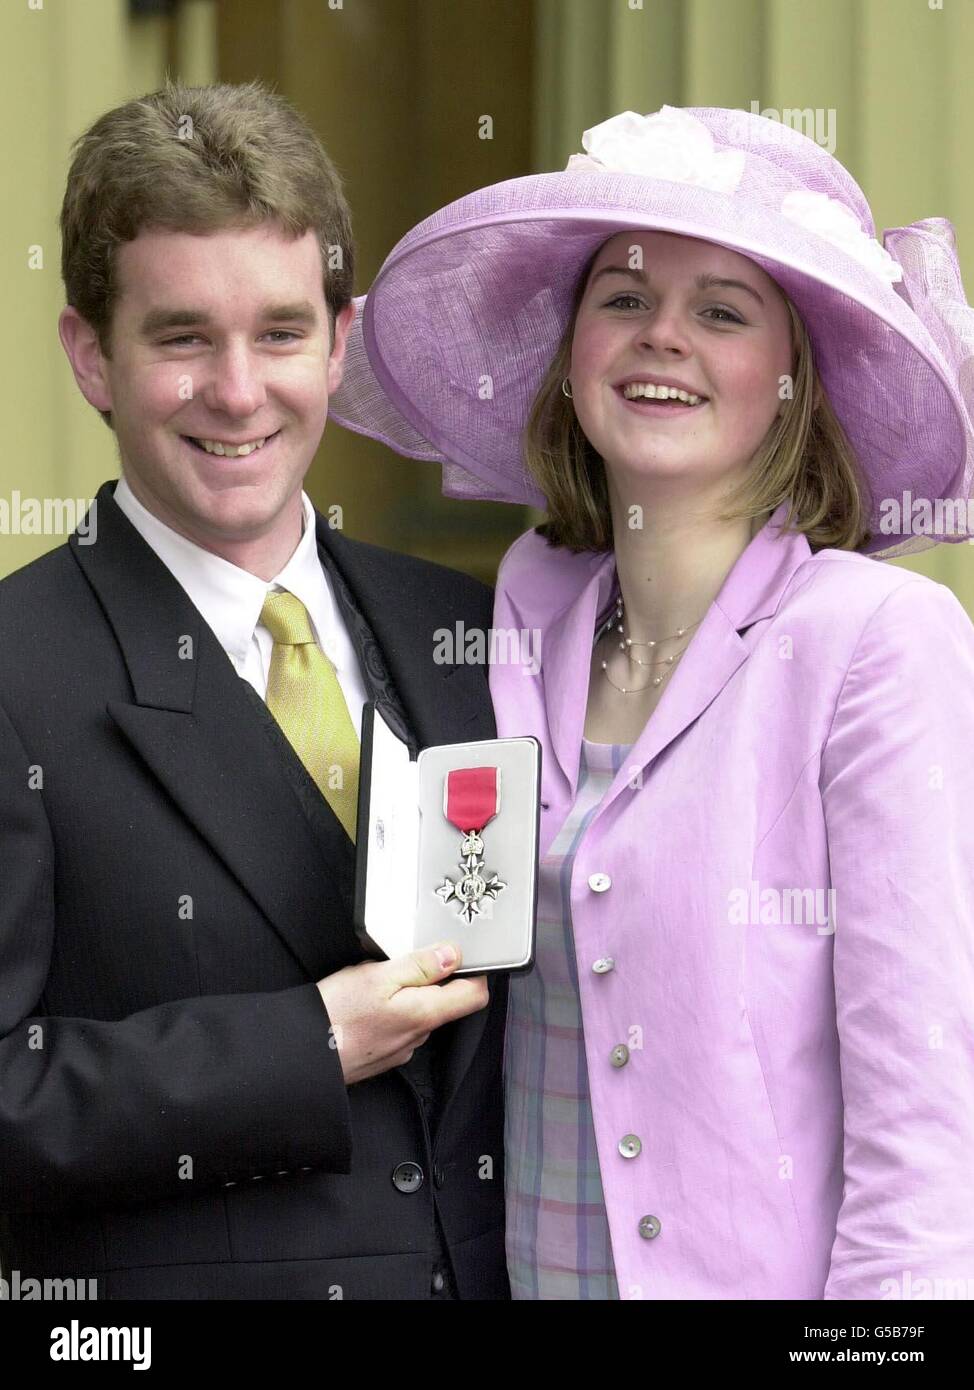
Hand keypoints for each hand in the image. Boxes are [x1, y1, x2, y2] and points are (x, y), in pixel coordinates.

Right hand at [316, 941, 487, 1085]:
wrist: (301, 1054)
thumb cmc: (335, 1015)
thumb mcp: (378, 976)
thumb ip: (420, 965)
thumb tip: (452, 955)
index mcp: (425, 1013)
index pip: (475, 995)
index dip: (474, 972)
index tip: (458, 955)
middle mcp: (419, 1035)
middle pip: (445, 1002)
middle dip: (430, 979)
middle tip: (398, 963)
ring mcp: (402, 1048)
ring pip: (418, 1012)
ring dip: (406, 995)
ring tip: (373, 984)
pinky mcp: (384, 1054)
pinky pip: (398, 1026)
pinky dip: (389, 1011)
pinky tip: (363, 1005)